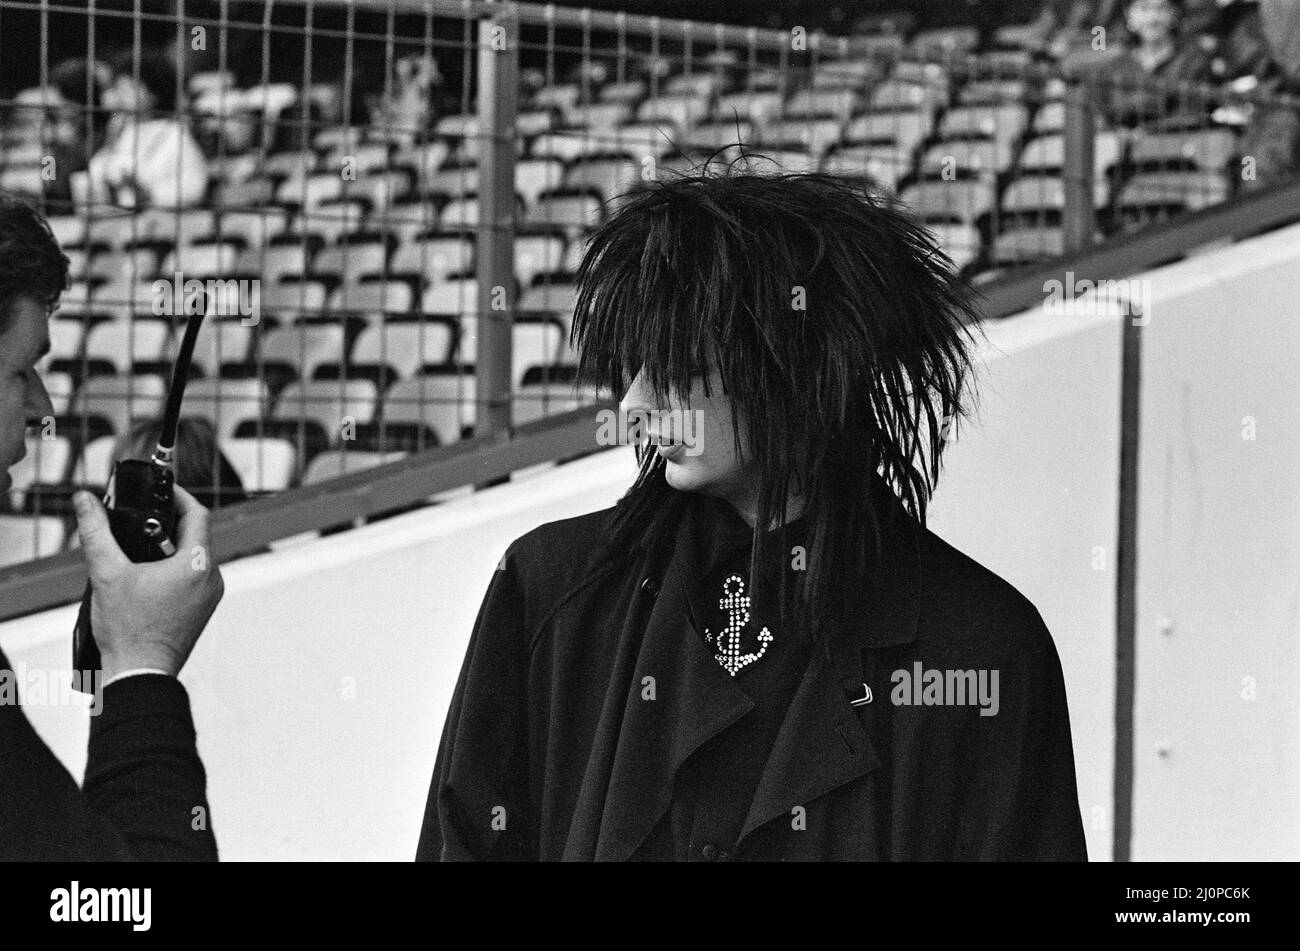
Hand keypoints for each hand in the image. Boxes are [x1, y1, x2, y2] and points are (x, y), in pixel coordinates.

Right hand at [73, 484, 224, 681]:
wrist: (140, 673)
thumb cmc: (128, 630)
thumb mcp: (107, 573)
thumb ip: (96, 532)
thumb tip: (86, 501)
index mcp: (197, 564)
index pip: (198, 514)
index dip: (178, 496)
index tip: (159, 488)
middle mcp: (212, 577)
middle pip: (195, 534)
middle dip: (167, 521)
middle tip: (140, 516)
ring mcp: (210, 595)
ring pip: (193, 556)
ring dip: (169, 546)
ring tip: (137, 545)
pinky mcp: (202, 608)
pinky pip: (192, 576)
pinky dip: (173, 567)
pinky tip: (146, 572)